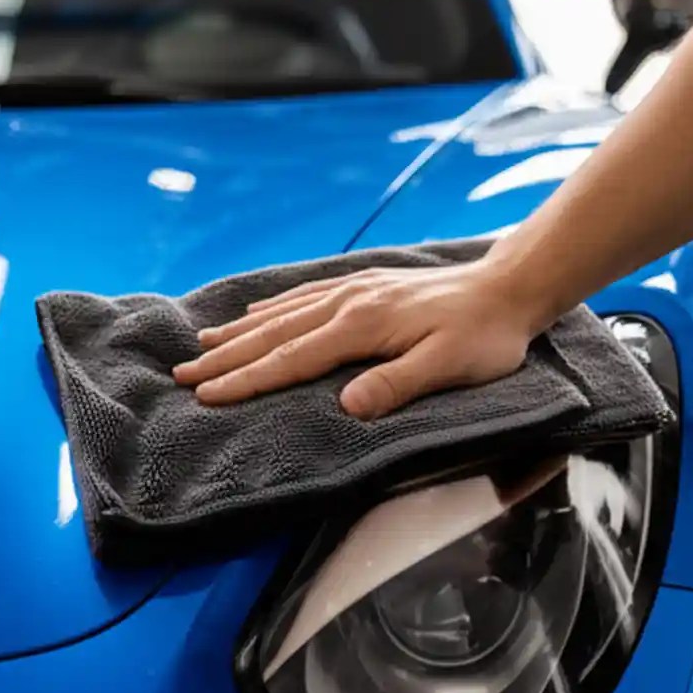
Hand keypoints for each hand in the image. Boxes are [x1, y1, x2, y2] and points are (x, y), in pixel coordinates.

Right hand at [172, 260, 544, 418]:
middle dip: (226, 356)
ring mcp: (354, 290)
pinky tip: (257, 311)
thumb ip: (397, 384)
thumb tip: (348, 406)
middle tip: (183, 374)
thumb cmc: (485, 335)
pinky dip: (273, 306)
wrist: (509, 286)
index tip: (207, 395)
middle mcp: (348, 302)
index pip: (291, 359)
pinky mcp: (365, 285)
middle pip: (274, 334)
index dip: (247, 379)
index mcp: (362, 326)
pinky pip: (305, 296)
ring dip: (241, 330)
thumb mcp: (450, 366)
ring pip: (284, 312)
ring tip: (203, 342)